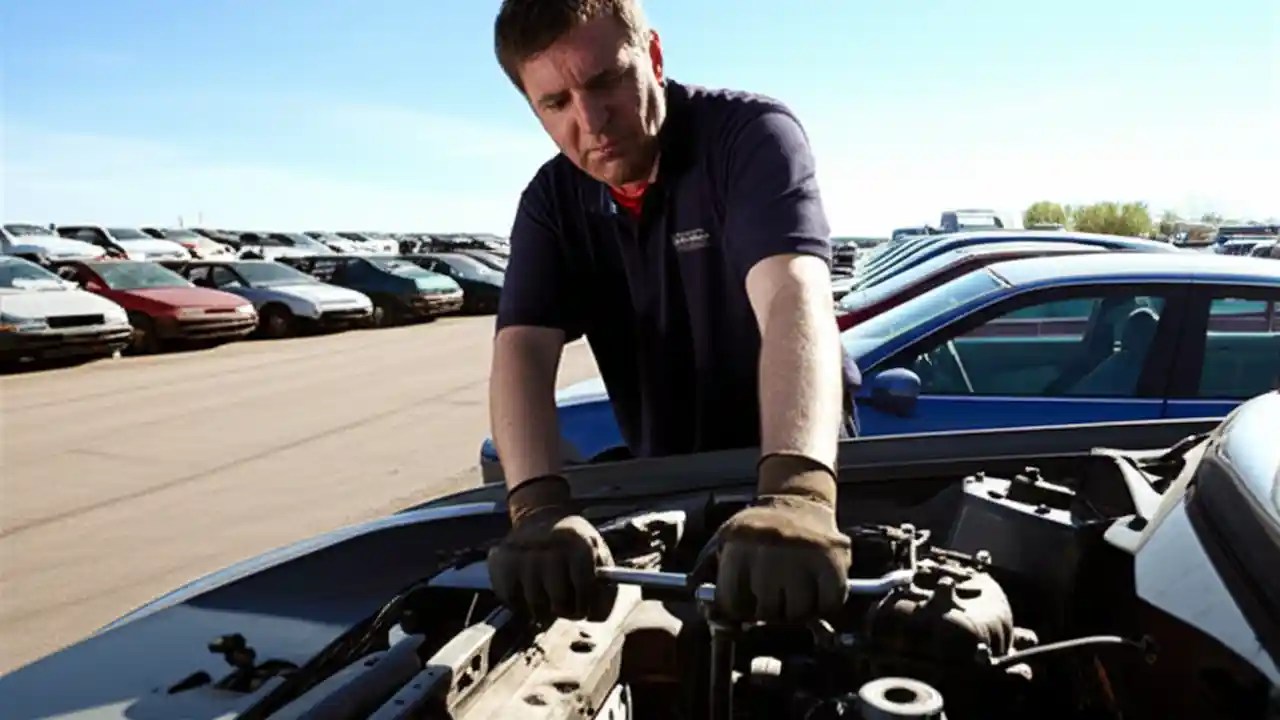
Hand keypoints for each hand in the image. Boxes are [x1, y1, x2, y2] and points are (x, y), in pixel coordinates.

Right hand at [487, 476, 615, 620]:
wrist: (541, 517)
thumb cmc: (572, 544)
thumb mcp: (597, 554)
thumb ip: (606, 586)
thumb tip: (597, 615)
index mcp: (579, 544)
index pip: (585, 589)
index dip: (585, 606)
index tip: (583, 609)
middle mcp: (551, 547)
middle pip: (558, 602)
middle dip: (564, 611)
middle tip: (564, 607)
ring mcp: (524, 554)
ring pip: (534, 604)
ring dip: (542, 609)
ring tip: (546, 597)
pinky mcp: (502, 561)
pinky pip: (511, 599)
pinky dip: (520, 604)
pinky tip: (528, 591)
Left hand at [695, 454, 851, 622]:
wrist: (798, 499)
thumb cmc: (757, 528)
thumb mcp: (724, 540)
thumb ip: (707, 570)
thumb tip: (707, 611)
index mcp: (739, 543)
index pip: (733, 603)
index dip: (739, 610)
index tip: (746, 605)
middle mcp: (770, 547)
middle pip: (766, 611)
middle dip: (767, 610)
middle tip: (772, 596)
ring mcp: (804, 553)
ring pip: (797, 612)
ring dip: (795, 611)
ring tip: (792, 593)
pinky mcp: (833, 558)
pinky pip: (829, 603)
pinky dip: (823, 606)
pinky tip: (814, 593)